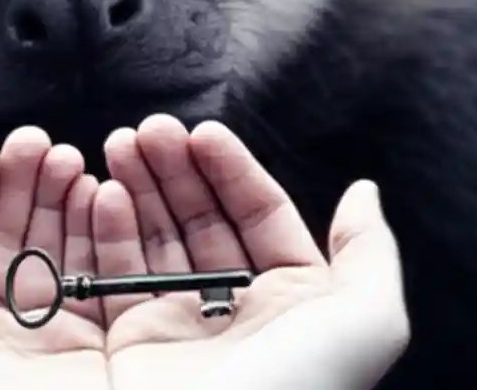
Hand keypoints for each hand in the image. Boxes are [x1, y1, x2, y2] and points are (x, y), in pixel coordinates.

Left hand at [0, 128, 109, 389]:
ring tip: (69, 158)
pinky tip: (100, 194)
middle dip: (23, 184)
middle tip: (39, 143)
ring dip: (63, 198)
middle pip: (10, 236)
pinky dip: (107, 231)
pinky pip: (107, 275)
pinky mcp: (105, 347)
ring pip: (59, 248)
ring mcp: (52, 339)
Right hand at [95, 115, 410, 389]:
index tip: (204, 133)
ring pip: (154, 238)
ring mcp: (176, 329)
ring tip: (123, 143)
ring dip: (138, 185)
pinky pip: (113, 273)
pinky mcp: (126, 345)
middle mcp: (232, 314)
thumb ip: (371, 252)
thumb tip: (364, 191)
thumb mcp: (364, 322)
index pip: (259, 216)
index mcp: (290, 305)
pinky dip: (106, 229)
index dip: (233, 170)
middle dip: (177, 168)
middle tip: (151, 129)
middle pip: (200, 219)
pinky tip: (106, 192)